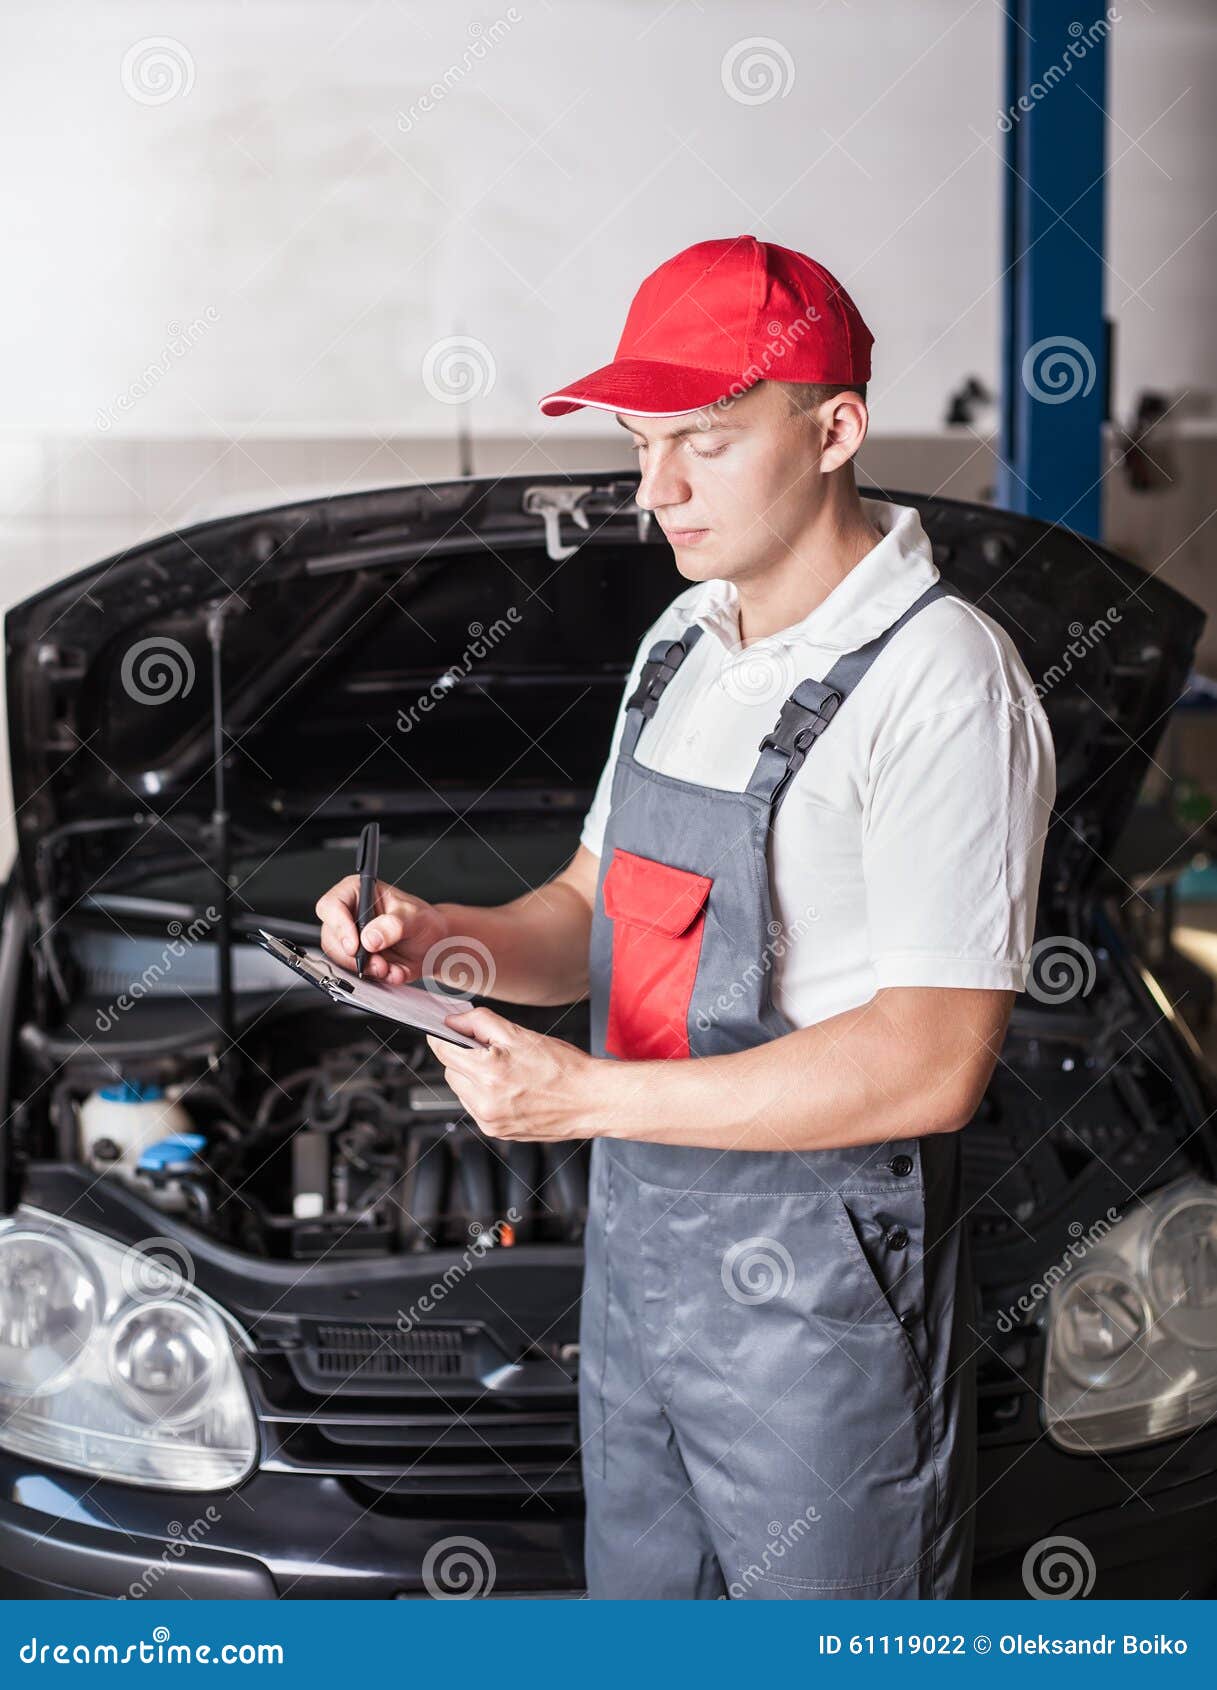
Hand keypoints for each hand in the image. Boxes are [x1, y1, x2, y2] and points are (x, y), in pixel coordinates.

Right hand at [315, 875, 449, 984]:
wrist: (434, 946)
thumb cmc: (423, 922)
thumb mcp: (415, 918)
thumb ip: (393, 925)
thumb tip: (370, 938)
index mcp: (358, 892)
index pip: (332, 905)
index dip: (338, 926)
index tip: (355, 944)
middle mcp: (350, 915)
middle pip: (330, 937)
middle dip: (353, 956)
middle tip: (378, 962)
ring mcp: (351, 938)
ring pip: (338, 958)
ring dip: (364, 968)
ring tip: (388, 967)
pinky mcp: (356, 959)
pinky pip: (353, 973)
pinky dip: (373, 977)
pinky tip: (392, 971)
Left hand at [425, 1007, 602, 1140]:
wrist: (591, 1100)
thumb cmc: (564, 1068)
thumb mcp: (520, 1033)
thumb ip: (480, 1022)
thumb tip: (453, 1021)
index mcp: (488, 1072)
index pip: (444, 1050)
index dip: (443, 1036)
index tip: (444, 1030)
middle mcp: (484, 1101)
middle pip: (451, 1071)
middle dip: (463, 1057)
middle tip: (490, 1050)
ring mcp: (490, 1120)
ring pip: (462, 1091)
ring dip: (473, 1078)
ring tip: (506, 1071)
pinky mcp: (497, 1132)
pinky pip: (476, 1108)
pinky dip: (484, 1096)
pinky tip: (509, 1088)